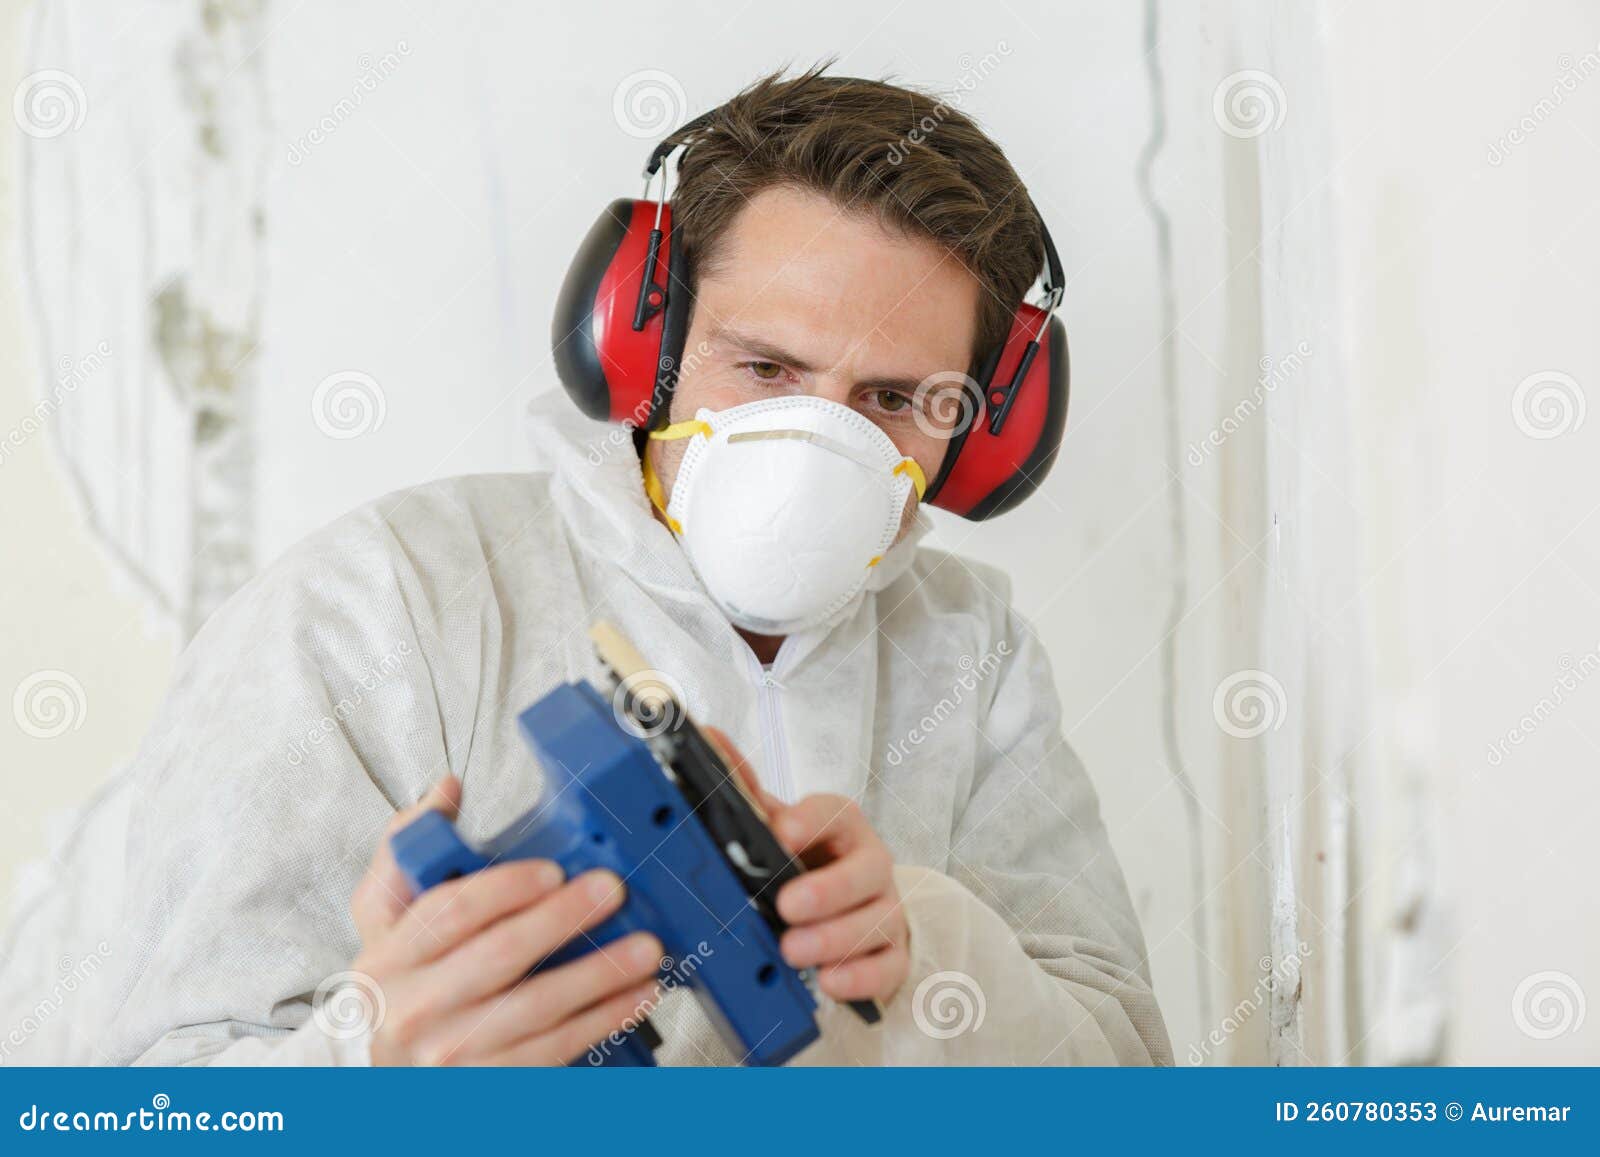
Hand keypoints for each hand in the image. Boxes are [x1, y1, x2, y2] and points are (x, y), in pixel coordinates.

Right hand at [347, 778, 662, 1065]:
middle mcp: (415, 1006)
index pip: (448, 912)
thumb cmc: (397, 984)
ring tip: (644, 947)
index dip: (504, 888)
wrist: (380, 1072)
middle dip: (562, 920)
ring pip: (535, 1009)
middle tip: (611, 892)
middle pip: (498, 956)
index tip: (551, 870)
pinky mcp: (487, 1084)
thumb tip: (446, 792)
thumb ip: (410, 848)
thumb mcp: (383, 918)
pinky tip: (634, 996)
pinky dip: (602, 1022)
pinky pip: (553, 1051)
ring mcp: (450, 1053)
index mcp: (391, 954)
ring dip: (599, 975)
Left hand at [706, 729, 909, 1004]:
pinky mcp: (891, 957)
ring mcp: (886, 912)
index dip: (812, 820)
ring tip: (792, 950)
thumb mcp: (775, 830)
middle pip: (868, 870)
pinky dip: (859, 976)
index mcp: (841, 829)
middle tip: (787, 905)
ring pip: (878, 922)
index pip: (838, 813)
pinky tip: (829, 980)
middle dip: (828, 889)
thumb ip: (744, 791)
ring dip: (835, 938)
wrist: (848, 913)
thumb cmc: (805, 866)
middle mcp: (870, 867)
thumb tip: (707, 738)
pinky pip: (887, 968)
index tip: (781, 831)